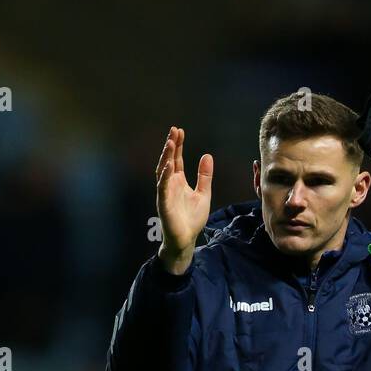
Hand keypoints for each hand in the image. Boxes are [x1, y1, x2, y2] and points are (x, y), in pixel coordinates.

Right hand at [155, 126, 213, 271]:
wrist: (186, 239)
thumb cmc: (192, 218)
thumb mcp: (203, 194)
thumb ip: (205, 176)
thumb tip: (207, 155)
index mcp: (178, 181)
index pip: (177, 159)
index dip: (178, 145)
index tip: (180, 131)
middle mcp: (170, 184)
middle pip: (168, 161)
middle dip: (171, 146)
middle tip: (174, 131)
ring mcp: (165, 193)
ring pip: (163, 171)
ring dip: (166, 157)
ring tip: (170, 142)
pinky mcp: (164, 203)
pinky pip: (163, 188)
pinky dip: (165, 176)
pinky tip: (169, 166)